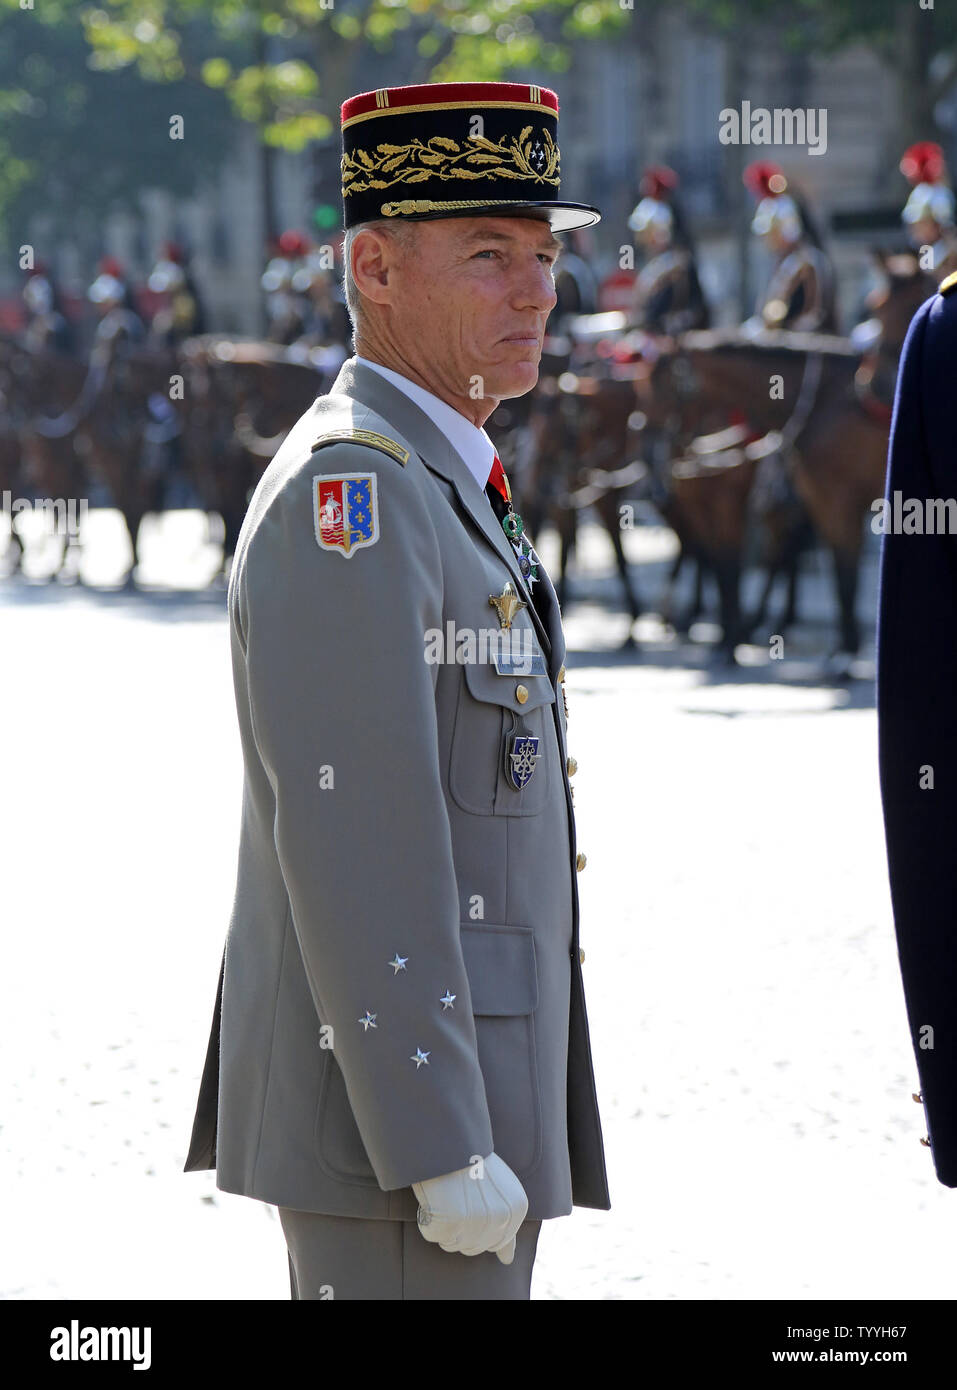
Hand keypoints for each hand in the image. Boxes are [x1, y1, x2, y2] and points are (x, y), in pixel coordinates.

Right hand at [412, 1151, 527, 1263]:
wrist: (449, 1135)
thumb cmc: (469, 1160)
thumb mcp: (499, 1190)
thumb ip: (505, 1227)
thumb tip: (507, 1261)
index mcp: (516, 1209)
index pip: (495, 1244)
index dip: (476, 1227)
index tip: (470, 1204)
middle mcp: (500, 1218)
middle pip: (472, 1248)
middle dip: (459, 1229)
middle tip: (455, 1198)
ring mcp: (476, 1221)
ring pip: (451, 1244)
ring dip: (442, 1224)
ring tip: (445, 1196)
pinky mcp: (450, 1221)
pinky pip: (432, 1234)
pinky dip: (427, 1219)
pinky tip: (434, 1197)